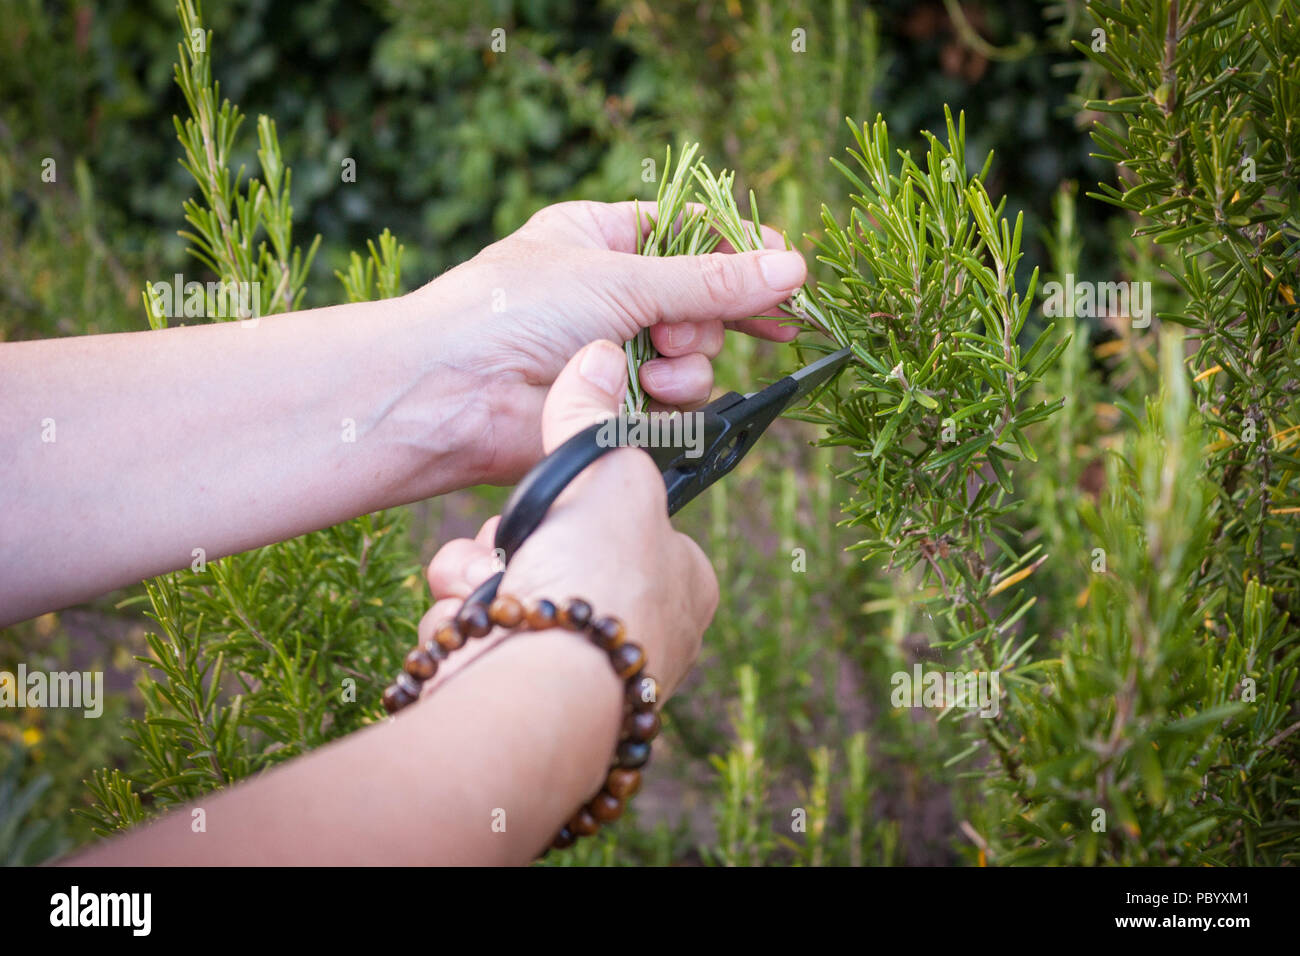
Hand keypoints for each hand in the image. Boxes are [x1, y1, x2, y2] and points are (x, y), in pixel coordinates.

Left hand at [415, 199, 805, 481]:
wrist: (456, 391)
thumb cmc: (515, 310)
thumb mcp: (622, 278)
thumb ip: (713, 281)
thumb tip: (794, 269)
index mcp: (601, 238)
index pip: (691, 233)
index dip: (741, 251)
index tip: (787, 269)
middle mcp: (610, 293)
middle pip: (704, 299)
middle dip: (709, 316)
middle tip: (685, 327)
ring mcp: (614, 351)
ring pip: (698, 355)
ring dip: (689, 360)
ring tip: (655, 361)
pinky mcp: (616, 405)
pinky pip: (677, 400)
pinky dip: (671, 398)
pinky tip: (645, 393)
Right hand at [417, 339, 719, 697]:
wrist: (541, 686)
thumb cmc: (600, 579)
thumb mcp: (610, 471)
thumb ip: (597, 416)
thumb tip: (601, 355)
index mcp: (679, 583)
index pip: (625, 520)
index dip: (581, 501)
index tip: (558, 497)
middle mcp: (635, 631)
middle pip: (552, 548)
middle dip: (511, 540)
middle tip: (514, 542)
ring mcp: (573, 670)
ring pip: (500, 585)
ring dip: (477, 576)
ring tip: (486, 586)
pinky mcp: (514, 694)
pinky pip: (473, 632)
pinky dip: (461, 624)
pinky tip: (470, 630)